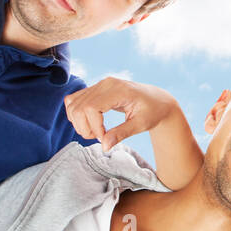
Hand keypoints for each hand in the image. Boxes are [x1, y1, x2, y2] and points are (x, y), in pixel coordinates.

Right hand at [62, 77, 179, 148]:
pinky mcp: (95, 89)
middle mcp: (105, 84)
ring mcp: (99, 85)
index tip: (104, 139)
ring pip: (72, 104)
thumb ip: (122, 134)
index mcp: (119, 89)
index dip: (93, 127)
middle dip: (84, 128)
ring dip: (79, 123)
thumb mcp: (141, 124)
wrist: (157, 101)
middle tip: (100, 138)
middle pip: (79, 107)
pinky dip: (77, 116)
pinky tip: (91, 124)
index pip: (91, 108)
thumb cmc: (152, 111)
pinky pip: (74, 101)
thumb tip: (104, 146)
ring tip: (96, 132)